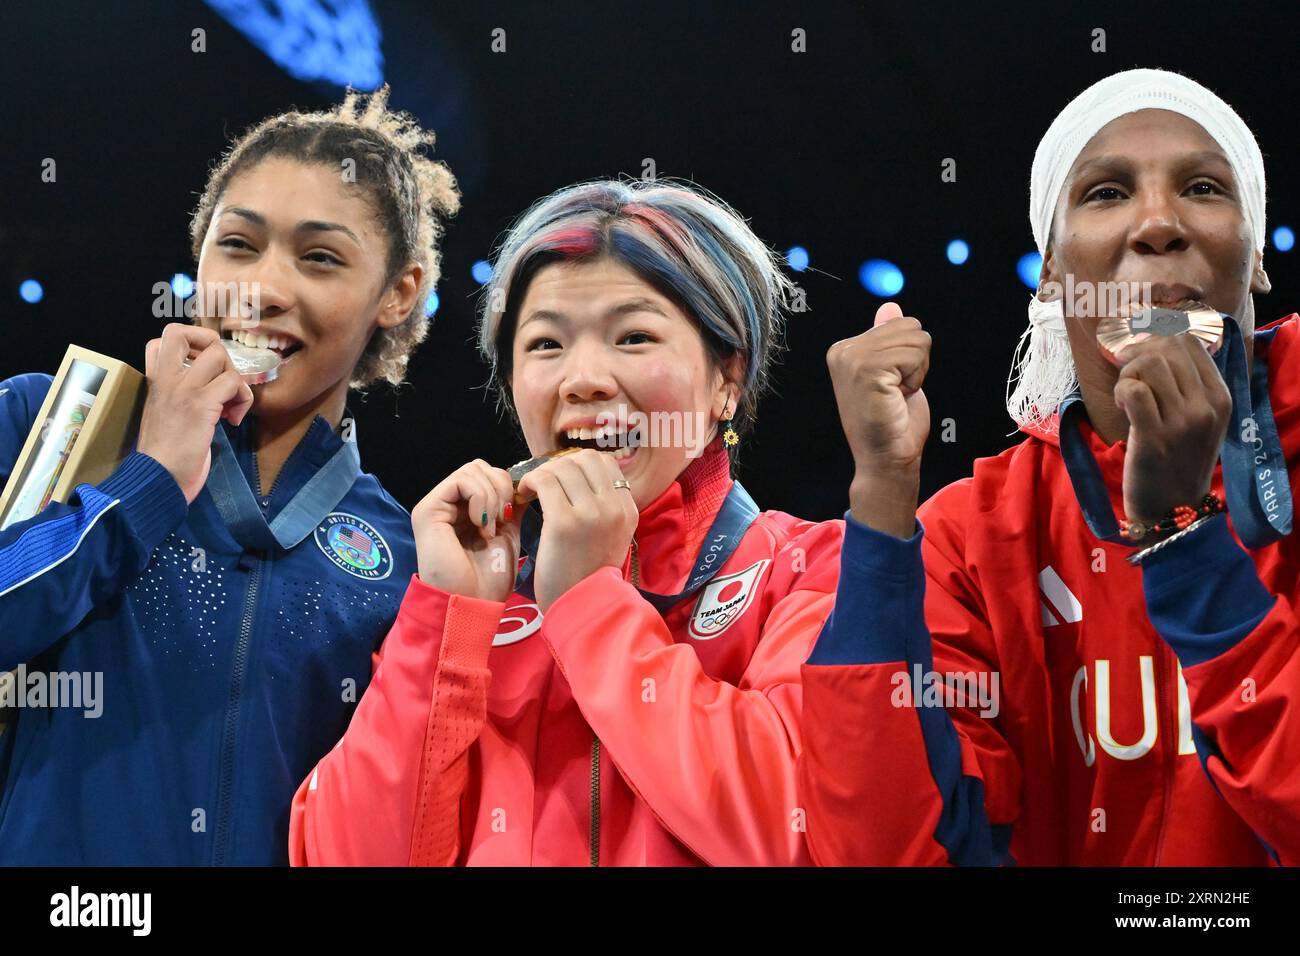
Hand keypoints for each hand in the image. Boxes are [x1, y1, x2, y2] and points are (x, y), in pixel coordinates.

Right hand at [137, 324, 253, 503]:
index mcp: (155, 380)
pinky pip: (234, 382)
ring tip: (229, 404)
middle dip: (213, 347)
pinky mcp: (201, 405)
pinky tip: (231, 420)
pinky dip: (243, 400)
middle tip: (220, 377)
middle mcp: (166, 379)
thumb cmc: (164, 452)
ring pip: (219, 355)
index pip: (164, 338)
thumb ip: (180, 392)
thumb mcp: (166, 412)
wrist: (158, 478)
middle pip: (185, 332)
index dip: (191, 342)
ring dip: (234, 378)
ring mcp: (183, 389)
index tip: (203, 369)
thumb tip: (213, 382)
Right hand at [411, 460, 521, 601]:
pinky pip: (460, 481)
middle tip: (503, 519)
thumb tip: (522, 486)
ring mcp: (435, 506)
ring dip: (491, 496)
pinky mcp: (428, 510)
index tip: (512, 516)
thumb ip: (510, 510)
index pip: (486, 475)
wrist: (472, 603)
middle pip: (478, 466)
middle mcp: (447, 505)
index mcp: (463, 510)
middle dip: (500, 487)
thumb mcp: (507, 536)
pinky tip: (481, 525)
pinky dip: (480, 498)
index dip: (505, 487)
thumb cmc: (487, 579)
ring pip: (471, 470)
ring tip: (490, 528)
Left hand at [514, 449, 638, 612]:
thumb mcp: (611, 537)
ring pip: (563, 466)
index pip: (606, 462)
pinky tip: (525, 495)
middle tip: (545, 482)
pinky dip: (531, 482)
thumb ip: (605, 507)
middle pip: (585, 459)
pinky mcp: (565, 522)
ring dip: (543, 473)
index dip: (579, 463)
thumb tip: (579, 476)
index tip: (563, 478)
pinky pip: (545, 481)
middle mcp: (614, 508)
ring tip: (533, 490)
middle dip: (560, 464)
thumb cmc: (588, 574)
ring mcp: (591, 513)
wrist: (581, 609)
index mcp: (628, 510)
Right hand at [826, 302, 930, 536]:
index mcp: (845, 349)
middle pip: (910, 326)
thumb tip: (890, 306)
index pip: (899, 323)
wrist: (887, 459)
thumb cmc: (892, 423)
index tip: (891, 385)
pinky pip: (914, 355)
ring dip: (917, 370)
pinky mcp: (867, 370)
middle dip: (915, 359)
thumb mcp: (894, 373)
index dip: (908, 355)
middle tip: (896, 391)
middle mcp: (843, 350)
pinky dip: (916, 378)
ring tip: (896, 395)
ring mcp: (852, 359)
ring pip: (916, 339)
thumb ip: (888, 339)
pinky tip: (898, 397)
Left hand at [1113, 334, 1231, 526]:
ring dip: (1129, 375)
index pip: (1190, 342)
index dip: (1157, 342)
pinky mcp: (1154, 438)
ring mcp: (1182, 423)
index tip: (1141, 360)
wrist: (1172, 508)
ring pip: (1149, 365)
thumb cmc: (1178, 459)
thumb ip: (1187, 384)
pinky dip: (1122, 390)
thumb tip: (1154, 343)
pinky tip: (1122, 406)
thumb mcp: (1199, 419)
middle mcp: (1206, 407)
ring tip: (1127, 398)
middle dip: (1139, 358)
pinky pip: (1134, 390)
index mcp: (1221, 397)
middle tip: (1130, 381)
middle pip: (1166, 349)